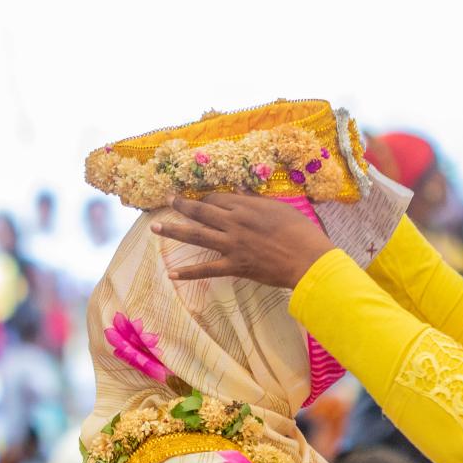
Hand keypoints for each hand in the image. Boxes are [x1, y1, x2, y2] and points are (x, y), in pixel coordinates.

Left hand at [153, 194, 334, 289]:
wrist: (308, 259)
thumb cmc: (300, 232)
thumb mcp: (280, 208)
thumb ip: (256, 200)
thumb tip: (240, 190)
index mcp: (245, 207)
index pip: (217, 198)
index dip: (206, 198)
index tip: (201, 200)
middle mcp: (234, 223)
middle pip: (201, 211)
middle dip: (181, 205)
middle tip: (168, 200)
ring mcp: (232, 245)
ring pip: (196, 235)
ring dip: (173, 231)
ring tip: (154, 228)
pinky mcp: (234, 266)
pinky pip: (206, 269)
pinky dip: (188, 272)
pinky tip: (172, 273)